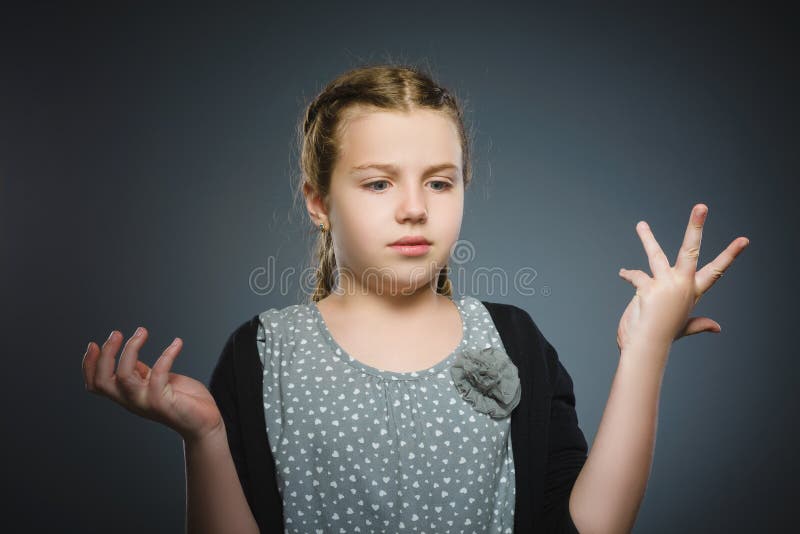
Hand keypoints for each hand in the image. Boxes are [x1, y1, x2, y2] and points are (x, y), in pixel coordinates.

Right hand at [82, 328, 222, 443]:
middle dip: (106, 354)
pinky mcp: (163, 402)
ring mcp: (145, 402)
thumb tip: (130, 356)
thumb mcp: (156, 382)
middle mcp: (131, 401)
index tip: (93, 344)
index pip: (96, 384)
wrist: (204, 422)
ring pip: (124, 376)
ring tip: (142, 331)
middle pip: (103, 380)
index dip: (89, 365)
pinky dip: (167, 353)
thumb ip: (141, 373)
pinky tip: (177, 343)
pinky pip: (159, 373)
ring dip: (131, 349)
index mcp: (127, 395)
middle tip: (117, 333)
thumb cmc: (183, 400)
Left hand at [616, 203, 748, 351]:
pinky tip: (623, 273)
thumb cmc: (664, 336)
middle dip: (695, 228)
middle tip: (701, 207)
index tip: (744, 240)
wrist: (647, 348)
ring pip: (657, 255)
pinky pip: (636, 275)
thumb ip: (700, 323)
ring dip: (647, 238)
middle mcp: (682, 285)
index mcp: (692, 291)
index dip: (730, 255)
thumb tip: (718, 328)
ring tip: (641, 224)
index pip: (716, 270)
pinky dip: (628, 274)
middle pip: (690, 251)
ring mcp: (665, 285)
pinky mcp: (648, 288)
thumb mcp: (684, 327)